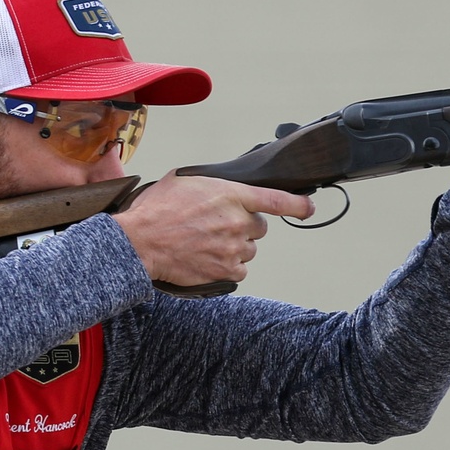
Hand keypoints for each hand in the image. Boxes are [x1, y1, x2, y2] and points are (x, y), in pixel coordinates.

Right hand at [114, 175, 313, 288]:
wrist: (140, 242)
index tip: (308, 207)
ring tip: (207, 242)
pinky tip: (208, 258)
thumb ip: (212, 185)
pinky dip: (228, 265)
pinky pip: (240, 268)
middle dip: (244, 226)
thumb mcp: (184, 180)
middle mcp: (238, 221)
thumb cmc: (156, 211)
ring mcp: (234, 247)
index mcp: (231, 195)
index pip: (277, 199)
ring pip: (249, 249)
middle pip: (260, 227)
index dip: (297, 205)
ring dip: (235, 246)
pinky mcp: (226, 269)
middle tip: (218, 226)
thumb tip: (221, 189)